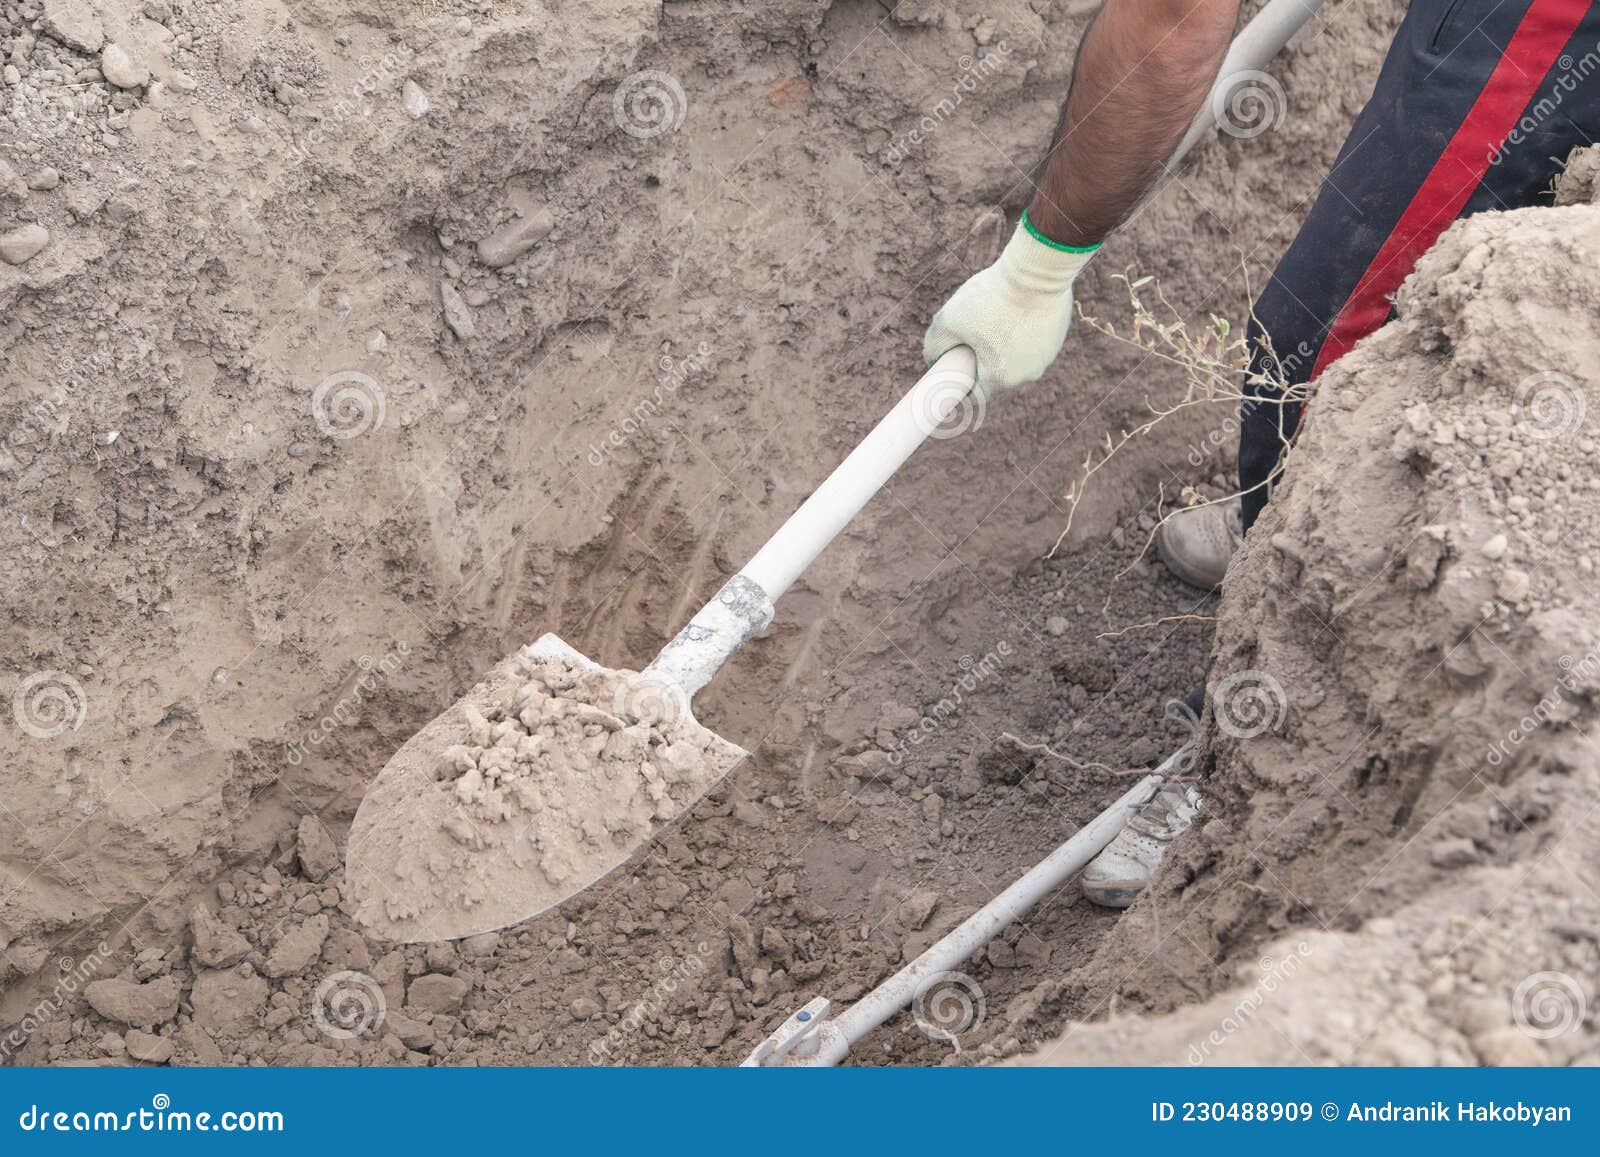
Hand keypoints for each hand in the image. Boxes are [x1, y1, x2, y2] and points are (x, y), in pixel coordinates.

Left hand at [923, 211, 1095, 396]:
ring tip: (993, 321)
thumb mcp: (949, 319)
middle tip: (970, 337)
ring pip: (1015, 360)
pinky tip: (1012, 315)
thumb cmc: (991, 297)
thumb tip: (931, 358)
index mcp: (1001, 378)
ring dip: (1002, 348)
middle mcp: (1027, 375)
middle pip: (996, 376)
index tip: (952, 371)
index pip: (976, 395)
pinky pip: (1031, 345)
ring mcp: (1045, 358)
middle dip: (981, 361)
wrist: (1036, 271)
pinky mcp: (1055, 340)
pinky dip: (1020, 335)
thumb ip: (934, 345)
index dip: (961, 384)